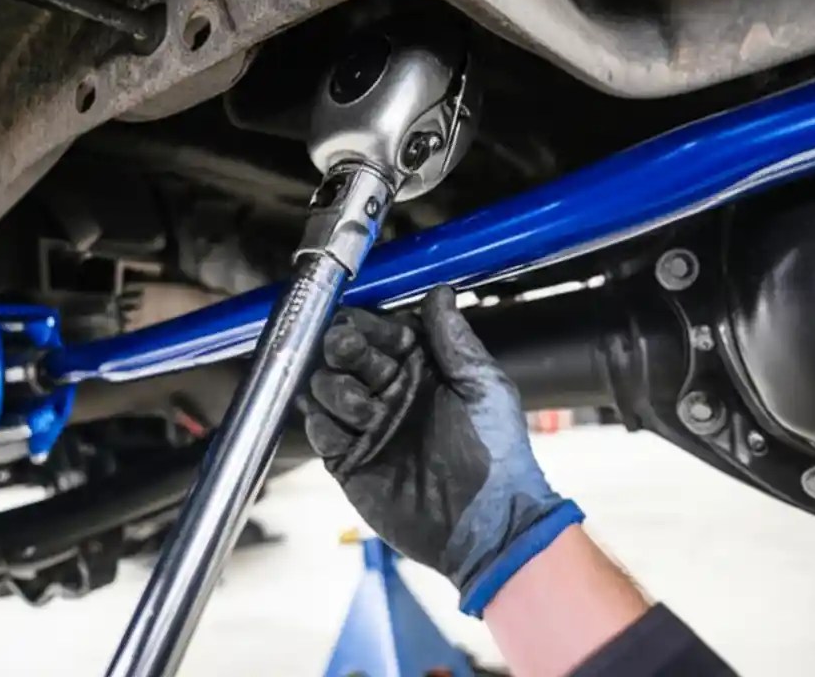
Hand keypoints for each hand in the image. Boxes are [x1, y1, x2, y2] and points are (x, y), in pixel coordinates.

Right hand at [298, 285, 580, 613]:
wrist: (486, 523)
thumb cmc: (496, 452)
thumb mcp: (483, 386)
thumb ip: (453, 339)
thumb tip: (438, 291)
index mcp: (419, 368)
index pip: (375, 330)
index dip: (366, 324)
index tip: (367, 329)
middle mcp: (387, 392)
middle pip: (339, 353)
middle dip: (342, 349)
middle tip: (354, 355)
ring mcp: (365, 426)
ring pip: (323, 387)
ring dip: (337, 389)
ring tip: (368, 410)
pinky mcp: (348, 461)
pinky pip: (318, 431)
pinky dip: (325, 425)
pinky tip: (353, 432)